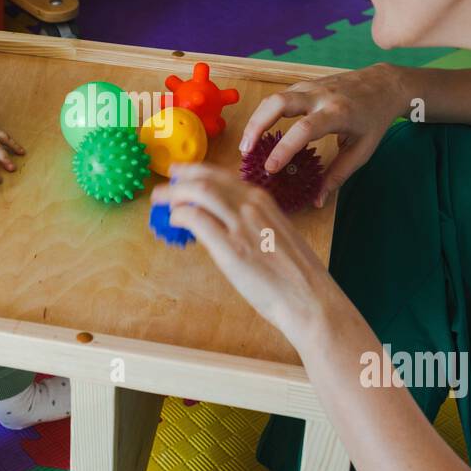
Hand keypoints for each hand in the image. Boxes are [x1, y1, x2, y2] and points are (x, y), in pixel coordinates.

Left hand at [153, 163, 341, 341]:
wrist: (310, 299)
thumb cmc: (297, 275)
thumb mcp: (277, 234)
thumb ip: (253, 223)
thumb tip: (228, 224)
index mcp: (263, 200)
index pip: (222, 176)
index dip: (197, 172)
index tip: (182, 174)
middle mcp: (251, 205)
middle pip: (206, 179)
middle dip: (180, 178)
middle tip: (165, 185)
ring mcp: (241, 225)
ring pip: (198, 192)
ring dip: (174, 193)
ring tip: (160, 200)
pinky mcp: (230, 248)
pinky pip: (196, 219)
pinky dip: (180, 215)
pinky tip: (175, 222)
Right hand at [239, 63, 406, 206]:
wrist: (383, 84)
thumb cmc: (374, 119)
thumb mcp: (362, 150)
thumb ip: (338, 175)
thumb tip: (317, 200)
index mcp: (338, 113)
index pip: (305, 129)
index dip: (285, 149)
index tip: (271, 168)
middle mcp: (320, 96)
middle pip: (279, 103)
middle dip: (257, 125)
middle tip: (246, 152)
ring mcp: (310, 86)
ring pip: (273, 98)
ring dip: (256, 120)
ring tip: (247, 146)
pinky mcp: (303, 85)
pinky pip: (278, 98)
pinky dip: (265, 114)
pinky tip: (260, 132)